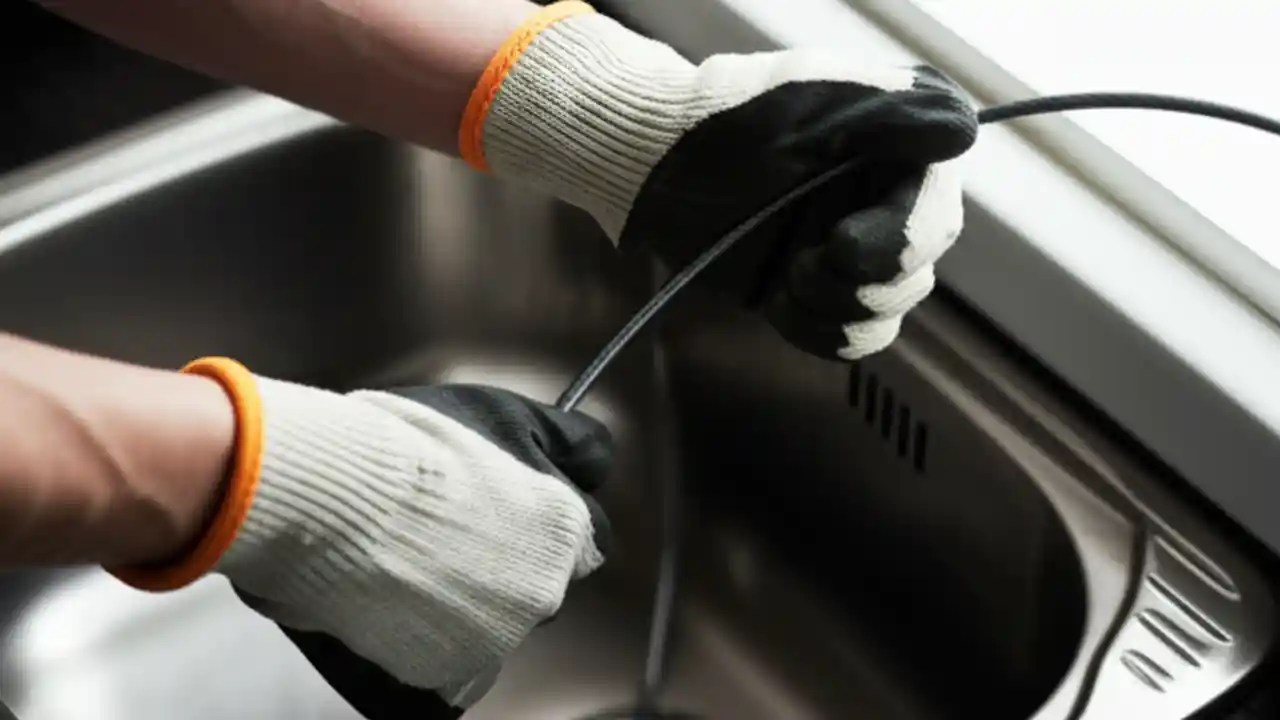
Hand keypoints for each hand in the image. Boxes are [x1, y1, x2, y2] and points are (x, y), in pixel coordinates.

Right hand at [113, 360, 612, 716]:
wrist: (327, 499)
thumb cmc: (408, 448)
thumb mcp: (507, 414)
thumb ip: (566, 443)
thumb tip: (596, 459)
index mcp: (565, 531)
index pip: (579, 541)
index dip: (532, 522)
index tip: (496, 512)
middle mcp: (544, 594)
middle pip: (532, 586)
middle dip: (495, 565)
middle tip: (438, 533)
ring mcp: (493, 641)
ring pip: (487, 627)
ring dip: (459, 604)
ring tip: (403, 563)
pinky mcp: (442, 677)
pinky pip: (443, 664)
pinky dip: (419, 641)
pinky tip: (389, 602)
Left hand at [460, 2, 977, 359]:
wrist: (649, 170)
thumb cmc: (718, 122)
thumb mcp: (803, 99)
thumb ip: (887, 112)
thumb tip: (963, 130)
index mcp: (895, 142)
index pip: (939, 204)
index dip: (902, 235)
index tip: (840, 241)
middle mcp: (886, 194)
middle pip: (923, 264)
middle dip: (866, 276)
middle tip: (809, 261)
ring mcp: (854, 244)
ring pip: (894, 306)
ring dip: (838, 305)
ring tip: (787, 276)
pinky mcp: (820, 287)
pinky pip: (855, 337)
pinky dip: (819, 329)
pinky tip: (780, 298)